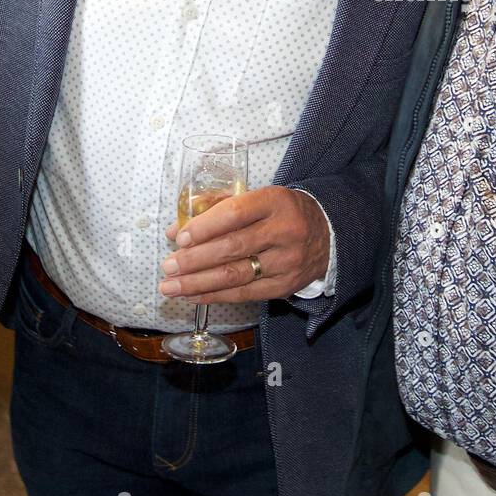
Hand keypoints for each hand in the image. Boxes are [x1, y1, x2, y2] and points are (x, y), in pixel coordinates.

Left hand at [159, 186, 329, 303]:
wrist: (327, 234)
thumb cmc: (281, 213)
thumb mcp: (258, 199)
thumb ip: (216, 209)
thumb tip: (175, 231)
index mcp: (276, 202)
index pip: (235, 213)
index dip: (204, 227)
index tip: (180, 238)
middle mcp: (284, 231)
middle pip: (232, 247)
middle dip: (194, 260)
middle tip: (168, 266)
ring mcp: (286, 261)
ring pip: (235, 275)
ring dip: (197, 283)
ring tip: (170, 286)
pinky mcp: (284, 286)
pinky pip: (244, 294)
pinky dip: (214, 296)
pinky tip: (192, 295)